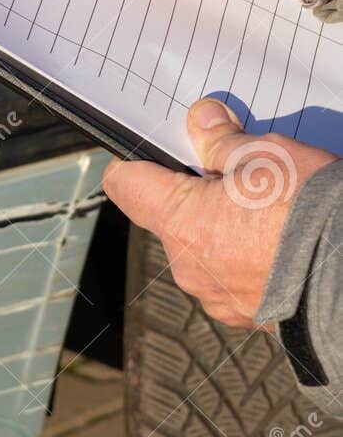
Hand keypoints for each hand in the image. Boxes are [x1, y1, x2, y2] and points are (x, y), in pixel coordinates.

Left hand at [105, 99, 335, 326]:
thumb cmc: (310, 211)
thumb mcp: (267, 155)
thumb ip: (222, 140)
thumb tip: (202, 120)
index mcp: (180, 222)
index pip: (125, 184)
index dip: (136, 160)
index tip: (155, 148)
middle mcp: (188, 266)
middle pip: (170, 216)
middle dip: (196, 194)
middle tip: (239, 176)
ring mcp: (217, 296)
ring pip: (203, 248)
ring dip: (224, 228)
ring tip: (269, 212)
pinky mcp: (247, 316)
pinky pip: (232, 277)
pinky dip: (248, 258)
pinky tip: (281, 243)